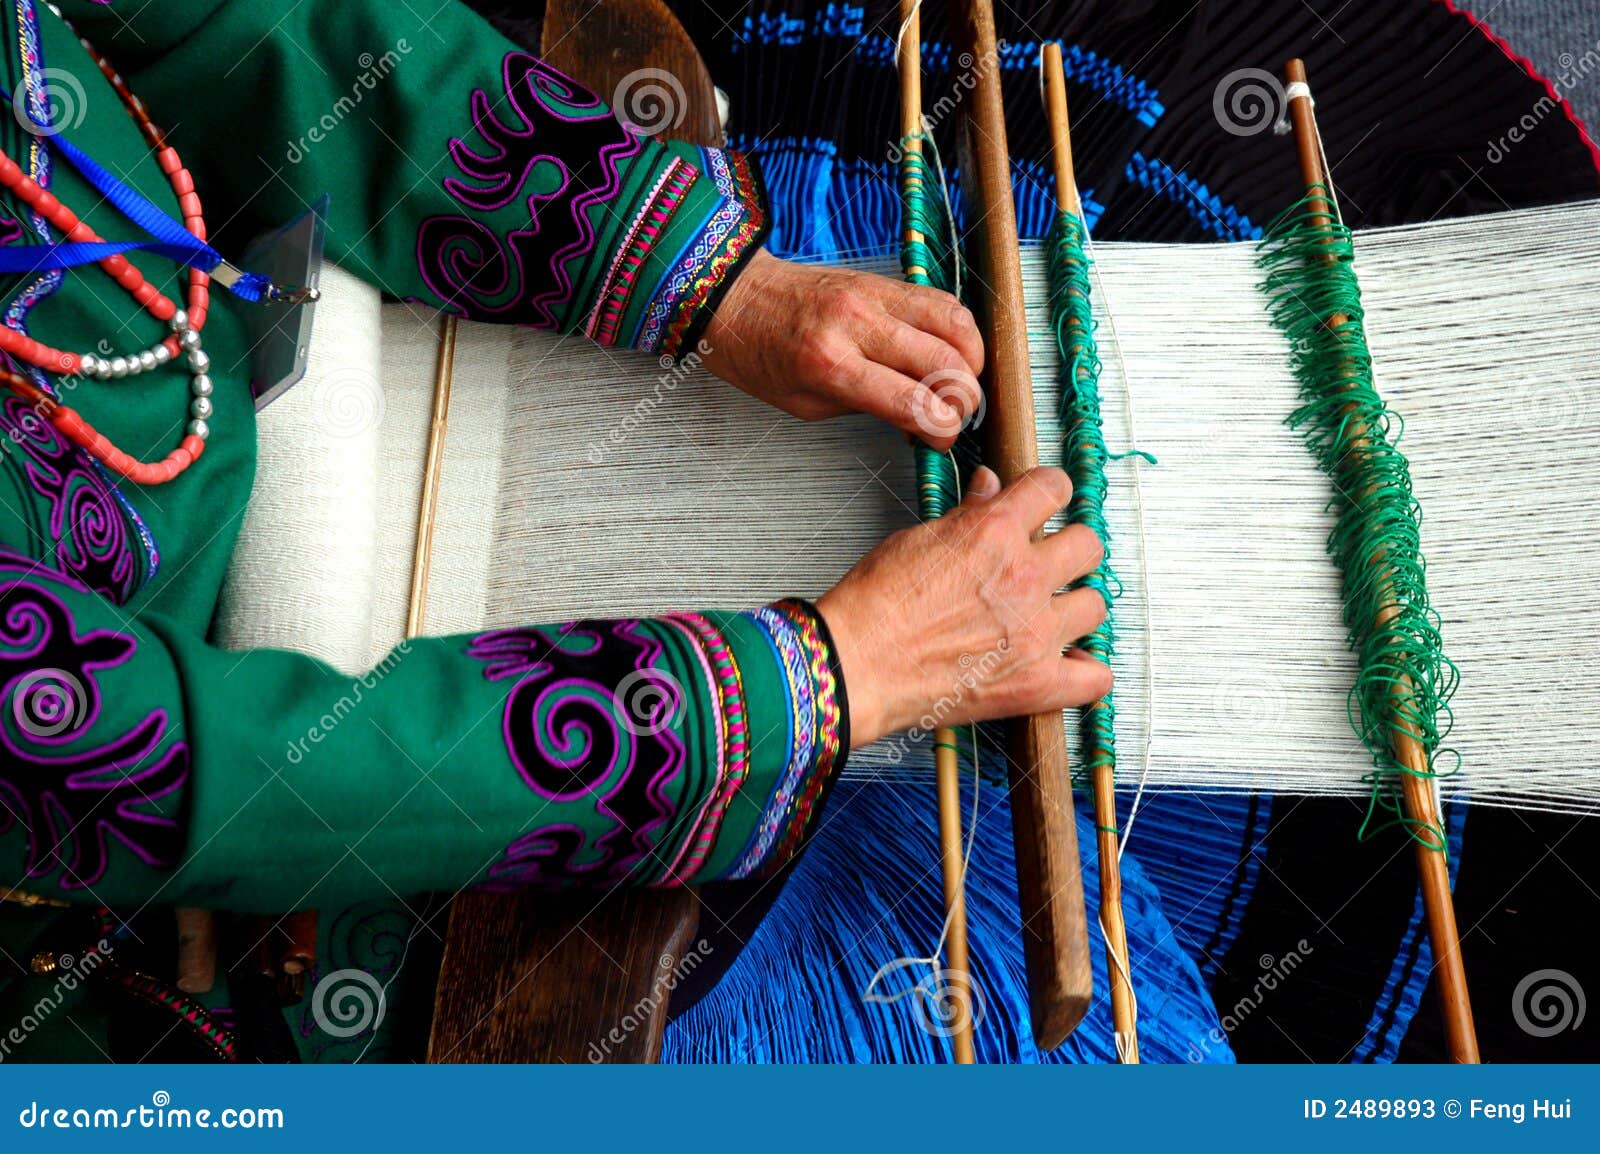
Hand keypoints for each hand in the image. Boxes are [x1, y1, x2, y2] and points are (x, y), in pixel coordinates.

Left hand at [699, 250, 984, 449]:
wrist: (735, 295)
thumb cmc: (760, 355)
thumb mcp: (804, 404)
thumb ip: (864, 409)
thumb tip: (918, 419)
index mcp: (831, 365)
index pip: (913, 401)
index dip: (942, 428)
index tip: (942, 438)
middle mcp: (858, 325)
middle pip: (945, 363)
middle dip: (964, 400)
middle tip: (955, 415)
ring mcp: (874, 296)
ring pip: (956, 325)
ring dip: (971, 362)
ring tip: (958, 383)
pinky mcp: (883, 281)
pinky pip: (941, 301)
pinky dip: (958, 331)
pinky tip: (951, 352)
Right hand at [816, 466, 1112, 748]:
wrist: (857, 664)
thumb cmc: (875, 604)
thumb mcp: (917, 538)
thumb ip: (967, 514)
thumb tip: (990, 487)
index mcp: (994, 532)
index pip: (1054, 488)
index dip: (1050, 491)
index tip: (1046, 502)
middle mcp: (1024, 577)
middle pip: (1088, 546)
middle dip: (1069, 549)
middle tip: (1048, 564)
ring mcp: (1036, 632)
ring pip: (1094, 605)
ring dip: (1074, 607)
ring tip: (1050, 615)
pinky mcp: (1035, 683)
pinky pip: (1095, 678)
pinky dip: (1084, 672)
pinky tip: (1064, 664)